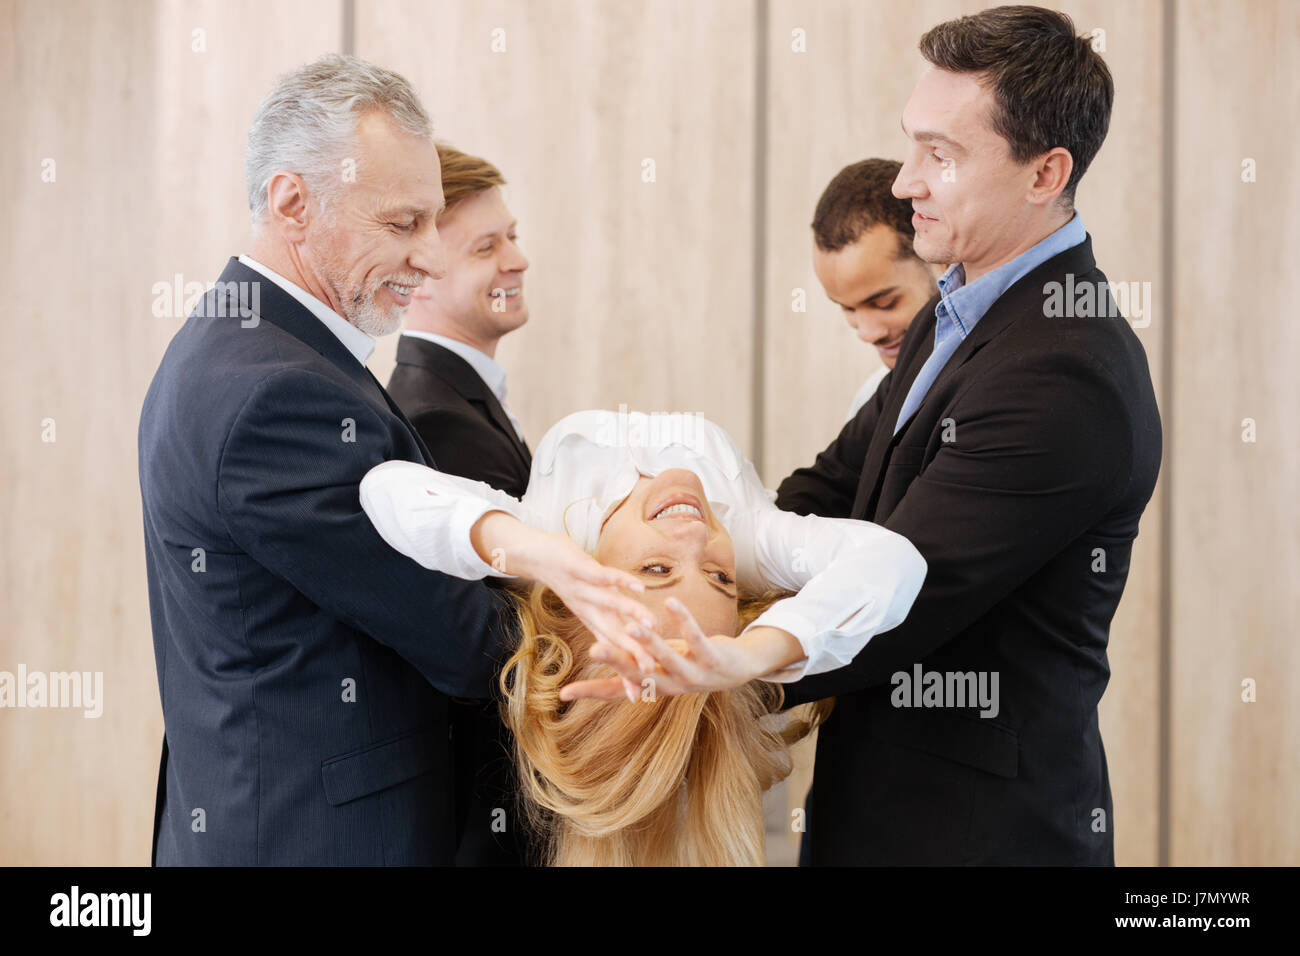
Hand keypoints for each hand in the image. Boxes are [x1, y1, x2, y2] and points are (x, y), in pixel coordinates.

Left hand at [470, 512, 659, 697]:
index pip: (612, 648)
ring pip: (610, 605)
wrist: (534, 555)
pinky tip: (640, 589)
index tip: (638, 694)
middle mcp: (588, 609)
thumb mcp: (591, 604)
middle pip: (613, 633)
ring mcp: (582, 589)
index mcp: (592, 619)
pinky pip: (603, 576)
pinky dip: (622, 582)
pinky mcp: (579, 568)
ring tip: (652, 627)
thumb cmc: (570, 579)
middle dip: (631, 652)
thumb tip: (634, 635)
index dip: (623, 670)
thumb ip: (612, 618)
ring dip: (631, 616)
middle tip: (650, 671)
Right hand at [559, 597, 797, 700]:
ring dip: (649, 642)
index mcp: (653, 687)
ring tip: (632, 624)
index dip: (591, 692)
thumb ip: (631, 666)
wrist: (737, 668)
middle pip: (638, 674)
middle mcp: (671, 686)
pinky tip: (672, 602)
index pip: (617, 690)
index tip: (564, 693)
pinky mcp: (713, 660)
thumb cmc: (690, 662)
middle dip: (617, 662)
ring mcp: (693, 676)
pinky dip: (684, 620)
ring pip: (667, 658)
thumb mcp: (658, 666)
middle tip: (593, 651)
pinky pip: (696, 638)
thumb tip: (600, 659)